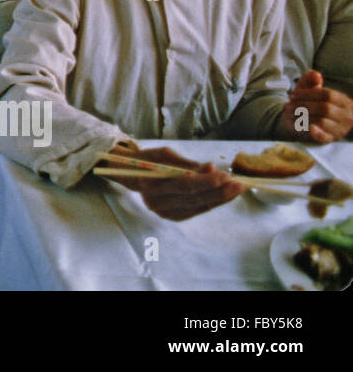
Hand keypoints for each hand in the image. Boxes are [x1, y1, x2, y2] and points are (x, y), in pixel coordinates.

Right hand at [102, 145, 243, 220]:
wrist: (132, 174)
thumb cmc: (150, 160)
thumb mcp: (165, 155)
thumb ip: (188, 164)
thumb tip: (212, 168)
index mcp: (151, 184)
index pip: (185, 184)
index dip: (207, 181)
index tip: (225, 174)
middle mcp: (156, 202)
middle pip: (195, 198)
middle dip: (219, 191)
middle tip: (239, 183)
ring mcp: (164, 212)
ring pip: (199, 206)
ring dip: (221, 199)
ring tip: (237, 190)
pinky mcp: (172, 217)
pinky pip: (197, 211)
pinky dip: (213, 203)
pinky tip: (225, 196)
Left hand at [275, 71, 352, 142]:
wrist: (301, 123)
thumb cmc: (307, 103)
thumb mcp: (307, 89)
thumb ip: (310, 79)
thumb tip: (316, 75)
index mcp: (343, 101)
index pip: (328, 95)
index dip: (309, 94)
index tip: (293, 95)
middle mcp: (346, 115)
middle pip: (325, 108)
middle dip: (303, 105)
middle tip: (288, 106)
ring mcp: (339, 129)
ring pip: (321, 121)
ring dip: (301, 116)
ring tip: (289, 113)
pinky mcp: (330, 139)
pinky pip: (324, 137)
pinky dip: (316, 133)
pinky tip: (309, 128)